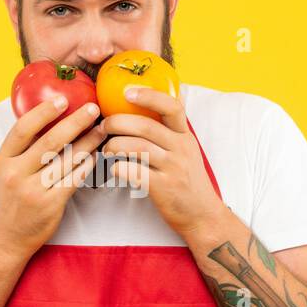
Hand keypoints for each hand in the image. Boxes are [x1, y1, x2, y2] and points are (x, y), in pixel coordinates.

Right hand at [0, 91, 104, 259]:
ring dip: (89, 142)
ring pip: (67, 159)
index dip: (43, 111)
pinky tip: (97, 155)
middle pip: (50, 140)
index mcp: (3, 159)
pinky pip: (74, 179)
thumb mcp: (7, 170)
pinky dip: (88, 165)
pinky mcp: (49, 205)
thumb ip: (24, 149)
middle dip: (75, 122)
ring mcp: (33, 190)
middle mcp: (16, 173)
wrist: (4, 238)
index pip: (22, 128)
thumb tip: (51, 119)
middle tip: (94, 109)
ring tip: (102, 131)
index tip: (62, 98)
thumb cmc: (10, 201)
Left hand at [101, 86, 227, 240]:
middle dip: (118, 122)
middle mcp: (181, 149)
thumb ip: (171, 132)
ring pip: (137, 148)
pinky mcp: (163, 188)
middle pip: (146, 126)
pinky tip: (114, 169)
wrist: (202, 215)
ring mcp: (173, 168)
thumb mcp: (186, 151)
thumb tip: (151, 106)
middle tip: (103, 125)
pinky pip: (134, 172)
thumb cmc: (187, 182)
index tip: (126, 91)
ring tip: (106, 149)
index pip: (172, 106)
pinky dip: (118, 168)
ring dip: (114, 145)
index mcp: (185, 136)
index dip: (148, 95)